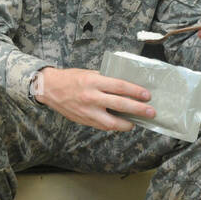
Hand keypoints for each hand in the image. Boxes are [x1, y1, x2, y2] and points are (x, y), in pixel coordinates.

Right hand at [35, 67, 152, 131]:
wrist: (50, 88)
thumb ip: (106, 80)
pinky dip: (114, 126)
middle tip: (151, 112)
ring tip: (136, 122)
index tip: (147, 95)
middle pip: (120, 105)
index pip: (120, 86)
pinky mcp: (84, 120)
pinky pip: (103, 126)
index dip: (135, 92)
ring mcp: (87, 111)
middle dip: (138, 110)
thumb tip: (126, 87)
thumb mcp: (90, 73)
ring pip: (112, 122)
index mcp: (93, 81)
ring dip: (127, 124)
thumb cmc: (71, 78)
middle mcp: (91, 97)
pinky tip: (121, 124)